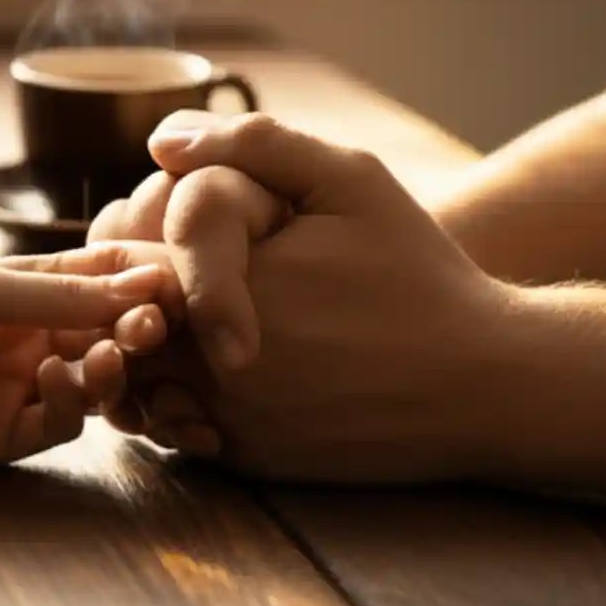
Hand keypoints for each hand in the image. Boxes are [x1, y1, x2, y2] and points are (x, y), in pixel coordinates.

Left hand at [0, 243, 176, 470]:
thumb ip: (55, 293)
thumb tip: (140, 288)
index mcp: (21, 288)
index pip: (98, 280)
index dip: (137, 280)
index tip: (175, 278)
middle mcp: (28, 336)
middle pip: (107, 332)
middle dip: (135, 328)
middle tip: (150, 329)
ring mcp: (17, 386)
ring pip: (93, 382)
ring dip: (112, 368)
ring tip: (110, 357)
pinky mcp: (4, 436)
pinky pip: (60, 423)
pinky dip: (70, 403)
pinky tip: (52, 383)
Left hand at [91, 111, 513, 482]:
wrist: (484, 382)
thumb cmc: (418, 272)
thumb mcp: (351, 179)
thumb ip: (251, 146)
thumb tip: (159, 142)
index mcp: (225, 287)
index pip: (123, 261)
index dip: (137, 240)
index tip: (166, 233)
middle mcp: (213, 367)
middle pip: (122, 327)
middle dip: (138, 298)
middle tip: (174, 277)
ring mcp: (228, 423)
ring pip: (140, 383)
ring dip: (150, 353)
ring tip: (194, 321)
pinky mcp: (247, 464)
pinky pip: (177, 430)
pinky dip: (180, 401)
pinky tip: (223, 370)